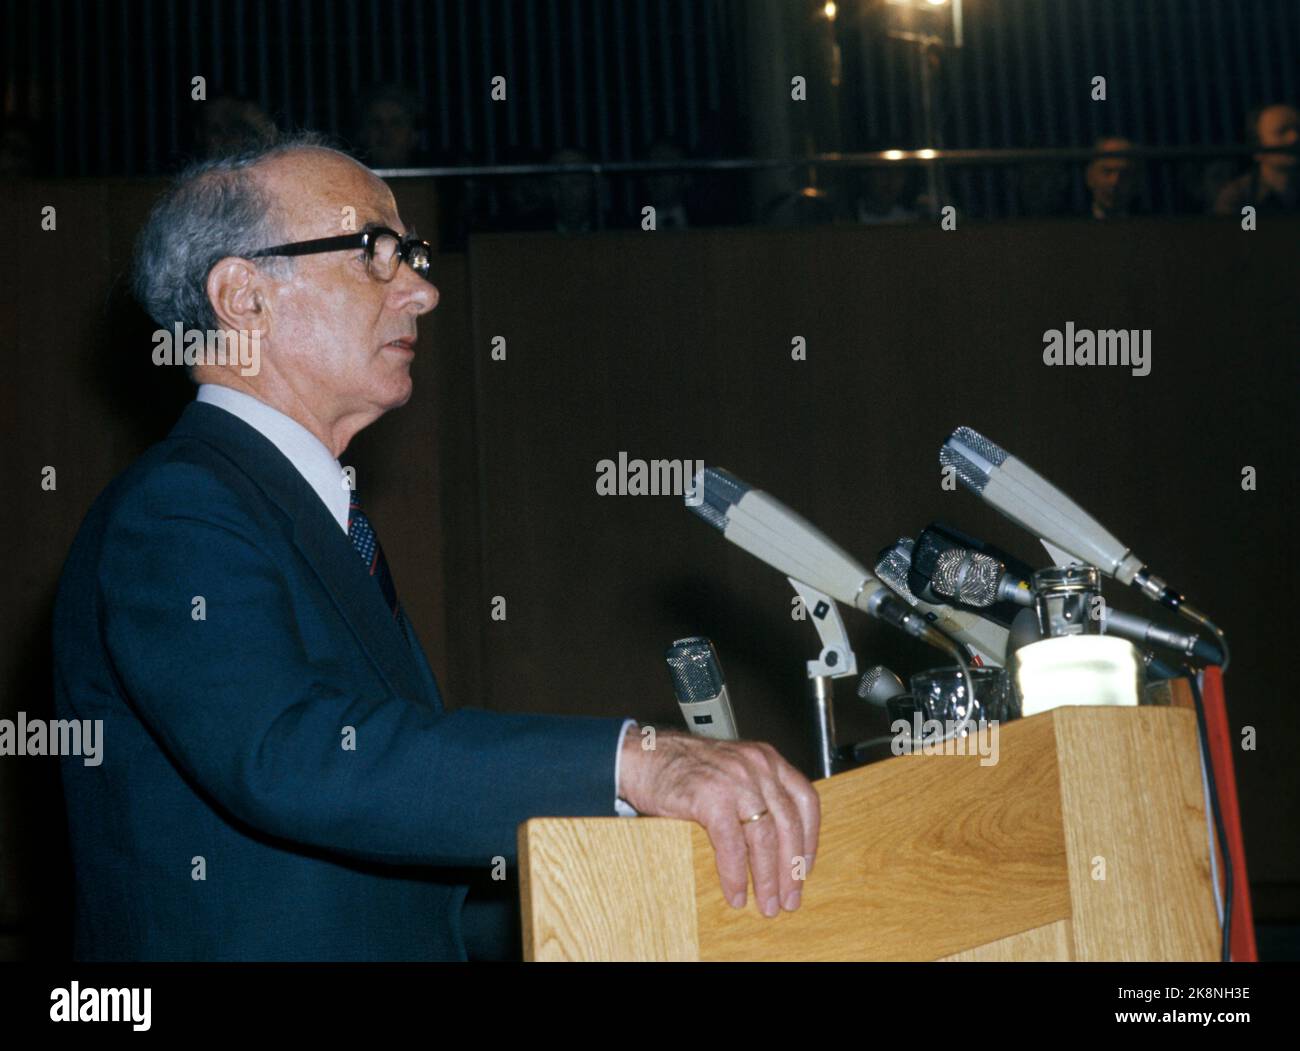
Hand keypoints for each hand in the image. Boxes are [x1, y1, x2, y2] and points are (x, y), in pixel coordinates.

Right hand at [618, 727, 819, 916]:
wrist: (641, 757)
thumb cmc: (682, 767)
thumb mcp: (732, 769)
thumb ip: (756, 791)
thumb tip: (775, 843)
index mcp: (766, 759)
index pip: (805, 800)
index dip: (810, 838)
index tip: (805, 866)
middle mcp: (756, 766)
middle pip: (789, 824)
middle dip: (791, 868)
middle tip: (789, 898)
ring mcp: (735, 780)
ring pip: (764, 837)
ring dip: (767, 877)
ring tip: (766, 903)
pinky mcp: (711, 797)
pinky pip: (732, 845)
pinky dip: (736, 874)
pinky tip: (735, 893)